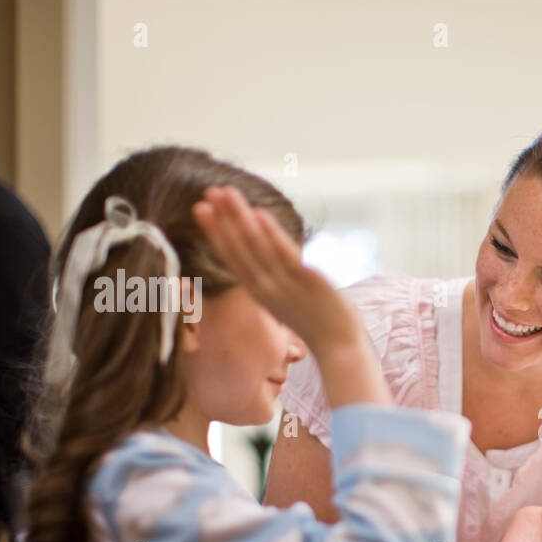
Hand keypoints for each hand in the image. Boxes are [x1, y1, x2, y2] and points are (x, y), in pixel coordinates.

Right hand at [191, 186, 355, 352]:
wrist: (340, 348)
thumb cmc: (317, 324)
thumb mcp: (288, 300)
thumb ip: (275, 280)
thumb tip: (269, 257)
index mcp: (259, 292)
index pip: (231, 258)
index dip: (215, 232)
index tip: (200, 209)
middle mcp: (266, 288)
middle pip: (238, 248)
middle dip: (222, 219)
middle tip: (207, 192)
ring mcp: (285, 285)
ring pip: (256, 246)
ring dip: (240, 218)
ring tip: (227, 192)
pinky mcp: (307, 282)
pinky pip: (285, 255)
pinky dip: (272, 235)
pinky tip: (260, 213)